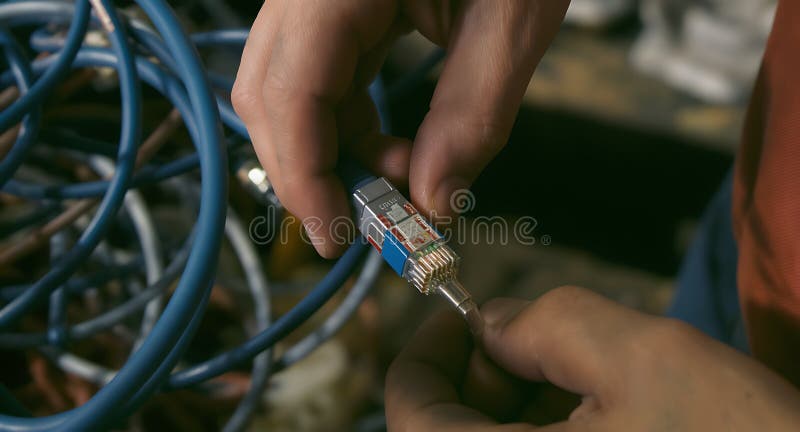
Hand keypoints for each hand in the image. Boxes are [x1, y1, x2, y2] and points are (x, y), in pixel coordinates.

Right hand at [232, 0, 569, 256]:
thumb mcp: (514, 19)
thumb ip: (472, 114)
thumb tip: (433, 202)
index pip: (288, 90)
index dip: (303, 175)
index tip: (334, 238)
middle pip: (267, 94)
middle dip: (309, 170)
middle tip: (362, 223)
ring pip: (285, 89)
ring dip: (331, 150)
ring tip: (399, 176)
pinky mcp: (331, 4)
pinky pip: (315, 74)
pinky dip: (346, 122)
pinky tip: (391, 142)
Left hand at [385, 286, 799, 430]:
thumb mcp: (643, 358)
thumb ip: (548, 321)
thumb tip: (493, 321)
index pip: (408, 407)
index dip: (432, 346)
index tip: (469, 312)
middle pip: (448, 429)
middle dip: (487, 374)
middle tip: (540, 339)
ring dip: (525, 405)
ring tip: (592, 382)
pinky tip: (610, 417)